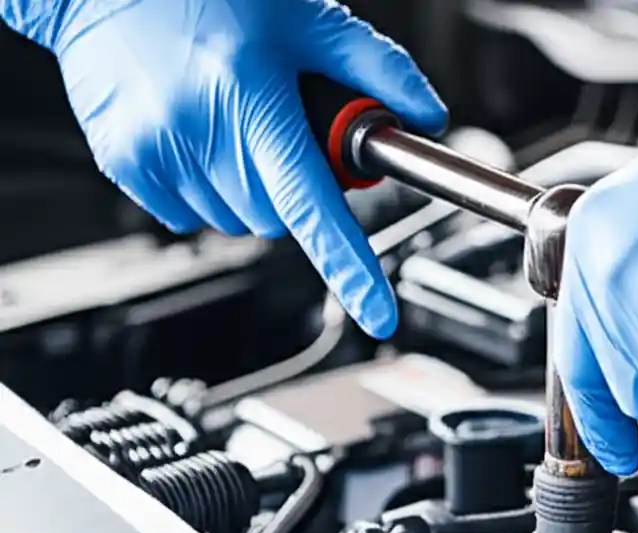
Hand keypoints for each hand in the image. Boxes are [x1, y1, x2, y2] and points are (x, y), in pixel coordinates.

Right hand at [1, 0, 446, 337]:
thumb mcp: (308, 19)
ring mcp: (156, 150)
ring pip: (239, 222)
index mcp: (249, 93)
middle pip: (280, 219)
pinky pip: (192, 216)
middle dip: (296, 190)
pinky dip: (208, 191)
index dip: (350, 267)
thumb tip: (428, 116)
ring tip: (232, 123)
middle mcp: (197, 127)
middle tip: (284, 134)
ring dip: (251, 190)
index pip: (311, 204)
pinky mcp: (126, 164)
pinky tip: (199, 135)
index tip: (378, 315)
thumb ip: (378, 68)